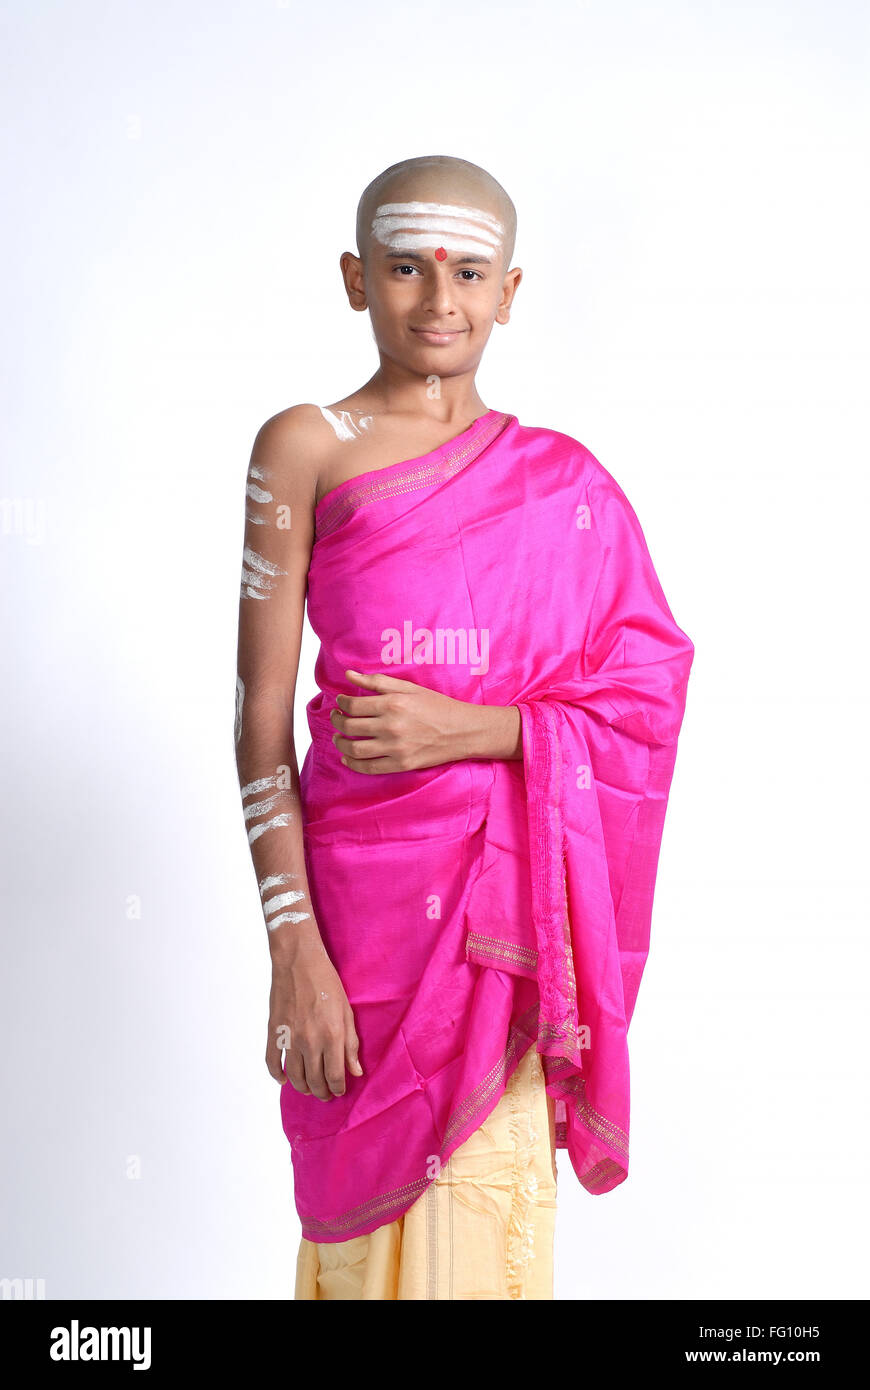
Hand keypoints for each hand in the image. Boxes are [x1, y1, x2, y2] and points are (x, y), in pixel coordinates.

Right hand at [266, 944, 362, 1099]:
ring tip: (309, 1088)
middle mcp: (309, 1042)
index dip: (338, 1088)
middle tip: (325, 1093)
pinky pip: (272, 1062)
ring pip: (294, 1077)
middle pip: (315, 1081)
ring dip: (302, 1087)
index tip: (339, 1090)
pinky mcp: (274, 1032)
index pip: (334, 1076)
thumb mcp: (347, 1011)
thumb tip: (355, 1071)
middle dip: (322, 1092)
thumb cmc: (327, 983)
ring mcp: (289, 1039)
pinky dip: (277, 1075)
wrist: (298, 962)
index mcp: (331, 1036)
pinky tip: (284, 1080)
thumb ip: (351, 1044)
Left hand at [330, 669, 470, 773]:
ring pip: (354, 749)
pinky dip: (353, 764)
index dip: (341, 703)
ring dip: (340, 743)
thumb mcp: (409, 688)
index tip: (340, 702)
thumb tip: (350, 675)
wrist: (463, 731)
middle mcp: (391, 726)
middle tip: (336, 717)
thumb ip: (377, 682)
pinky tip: (348, 758)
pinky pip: (368, 768)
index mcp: (393, 704)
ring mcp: (395, 748)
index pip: (353, 705)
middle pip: (349, 726)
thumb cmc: (438, 706)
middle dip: (337, 720)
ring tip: (339, 737)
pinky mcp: (401, 765)